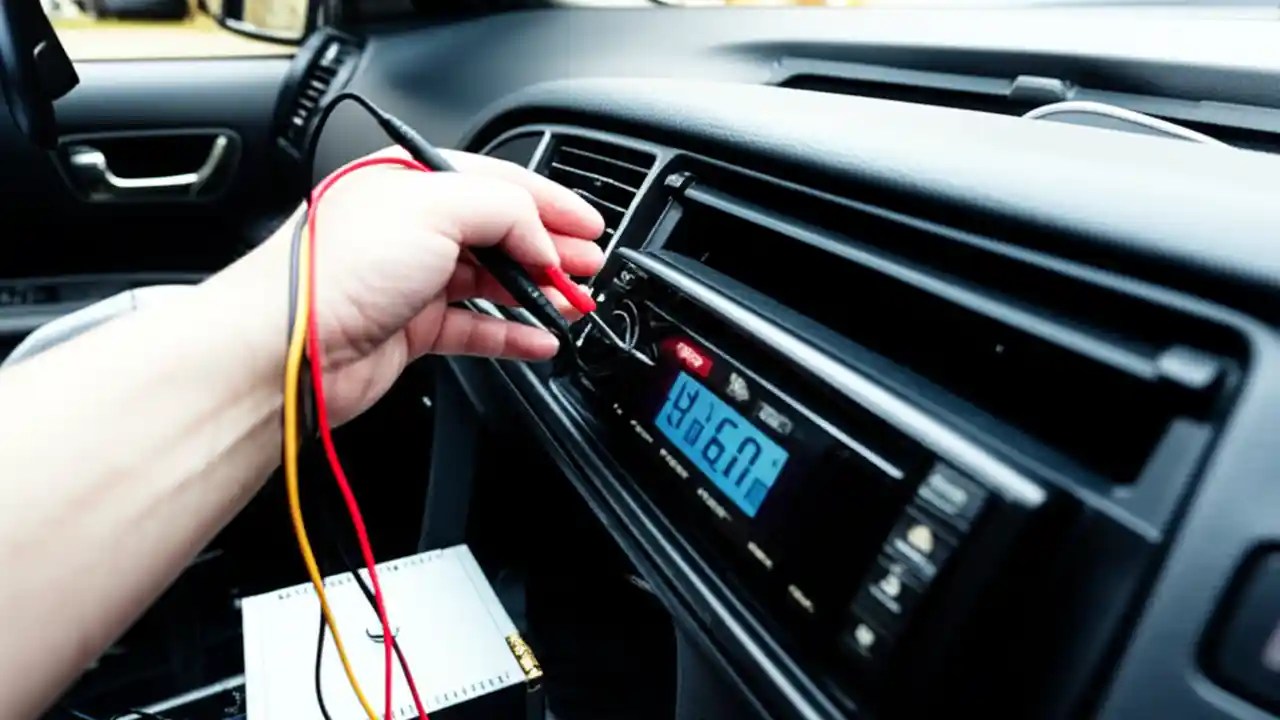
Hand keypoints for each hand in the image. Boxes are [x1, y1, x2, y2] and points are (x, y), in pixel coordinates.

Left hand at [266, 147, 604, 423]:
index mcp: (410, 179)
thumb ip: (504, 211)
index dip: (550, 202)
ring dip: (537, 292)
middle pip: (499, 233)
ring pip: (492, 281)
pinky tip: (541, 338)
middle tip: (589, 266)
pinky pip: (476, 328)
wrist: (288, 347)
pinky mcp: (410, 329)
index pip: (498, 182)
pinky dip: (512, 334)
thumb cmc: (338, 270)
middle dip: (550, 249)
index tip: (590, 225)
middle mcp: (411, 226)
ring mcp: (411, 280)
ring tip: (576, 303)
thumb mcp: (435, 208)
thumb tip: (541, 240)